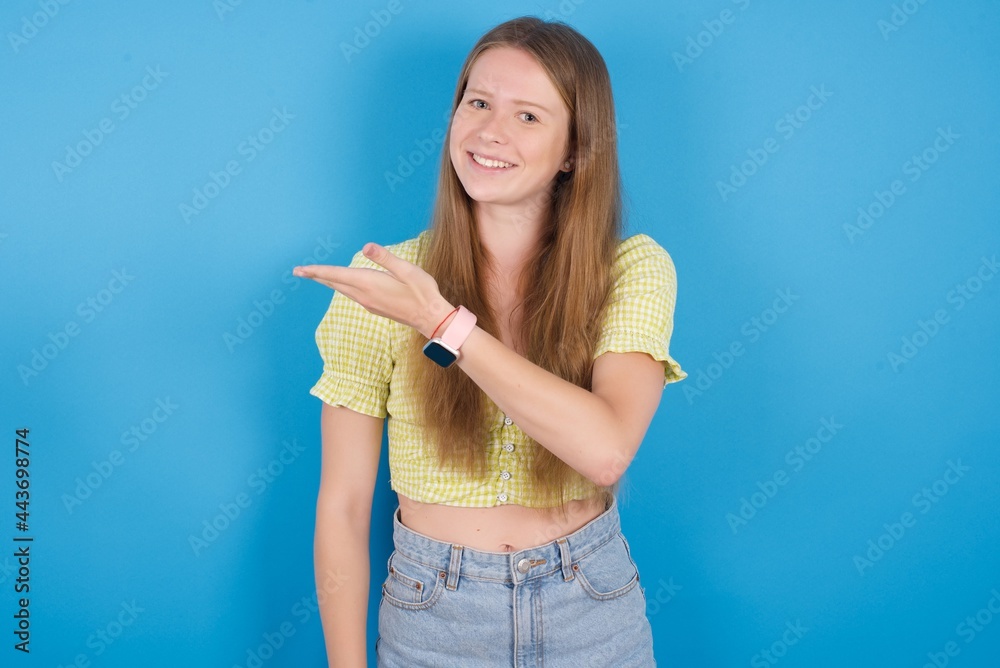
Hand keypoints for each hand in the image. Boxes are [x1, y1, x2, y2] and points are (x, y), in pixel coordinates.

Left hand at [293, 242, 454, 337]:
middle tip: (298, 271)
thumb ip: (385, 258)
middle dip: (316, 276)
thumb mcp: (407, 270)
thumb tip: (366, 246)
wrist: (430, 318)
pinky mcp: (374, 307)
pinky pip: (351, 294)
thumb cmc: (422, 293)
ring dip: (328, 281)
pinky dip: (341, 286)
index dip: (317, 271)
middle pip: (334, 283)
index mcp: (370, 283)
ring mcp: (369, 303)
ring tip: (316, 276)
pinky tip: (343, 284)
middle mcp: (365, 295)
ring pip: (342, 290)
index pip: (336, 275)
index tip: (299, 270)